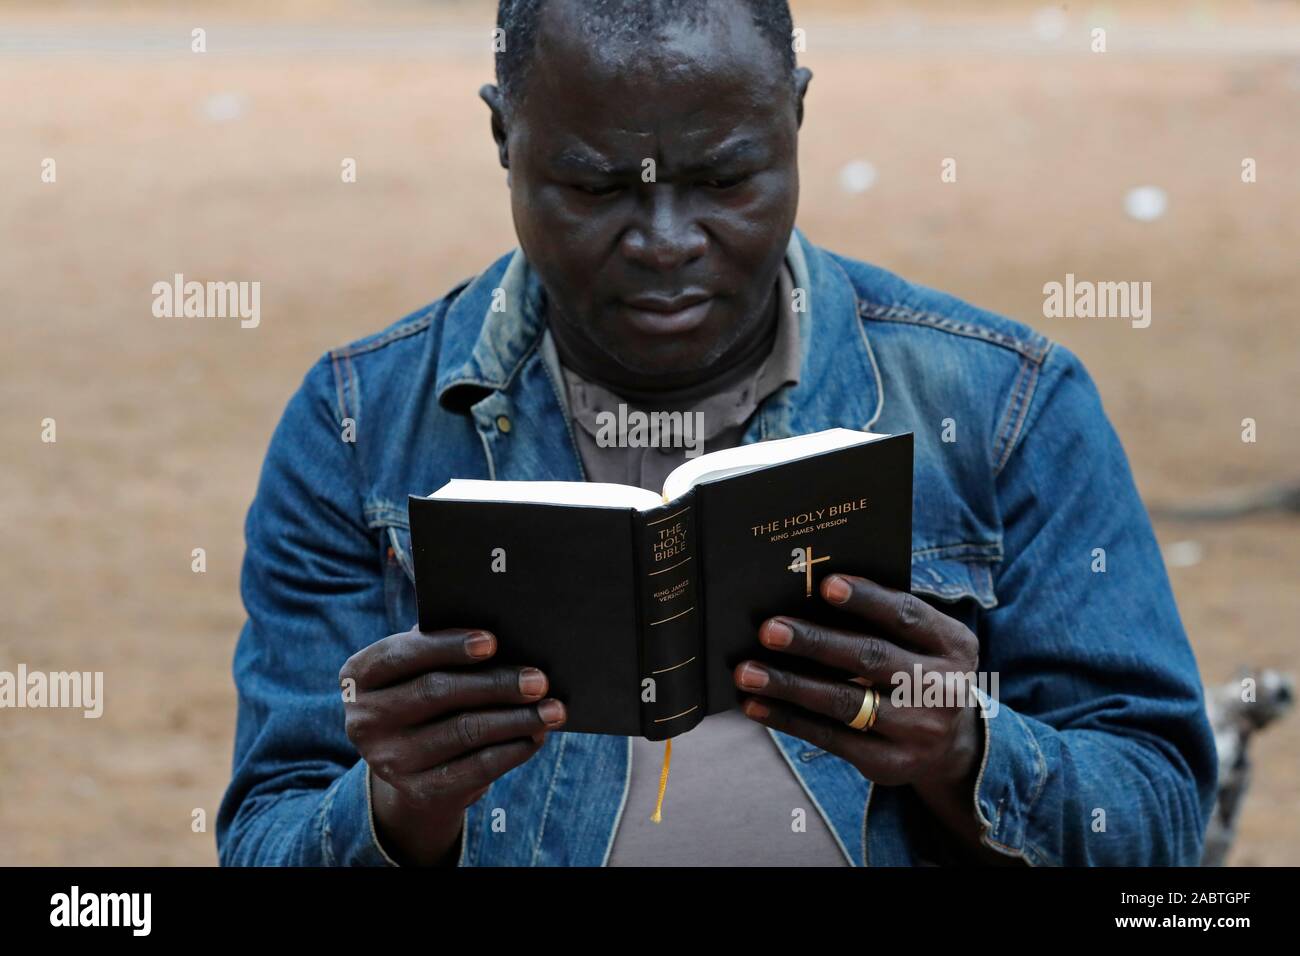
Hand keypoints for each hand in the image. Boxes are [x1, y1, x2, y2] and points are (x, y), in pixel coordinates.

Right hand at [339, 626, 565, 865]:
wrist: (414, 762)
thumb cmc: (428, 691)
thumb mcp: (421, 666)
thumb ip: (443, 644)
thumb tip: (503, 638)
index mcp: (359, 676)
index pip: (402, 654)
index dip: (447, 646)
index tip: (492, 641)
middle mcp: (364, 719)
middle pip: (437, 693)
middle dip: (495, 684)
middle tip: (539, 679)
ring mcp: (389, 760)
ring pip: (463, 732)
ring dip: (516, 719)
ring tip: (552, 709)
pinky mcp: (419, 791)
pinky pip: (476, 768)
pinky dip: (513, 749)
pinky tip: (537, 735)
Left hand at [734, 573, 993, 854]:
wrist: (951, 745)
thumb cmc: (917, 671)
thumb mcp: (922, 643)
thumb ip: (884, 620)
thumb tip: (807, 596)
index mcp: (954, 645)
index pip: (908, 615)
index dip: (868, 599)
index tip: (826, 584)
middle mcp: (944, 689)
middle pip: (871, 658)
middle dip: (815, 642)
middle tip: (768, 629)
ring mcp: (919, 731)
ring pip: (844, 702)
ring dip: (789, 685)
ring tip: (747, 672)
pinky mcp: (891, 763)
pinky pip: (831, 738)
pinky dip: (788, 719)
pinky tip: (756, 705)